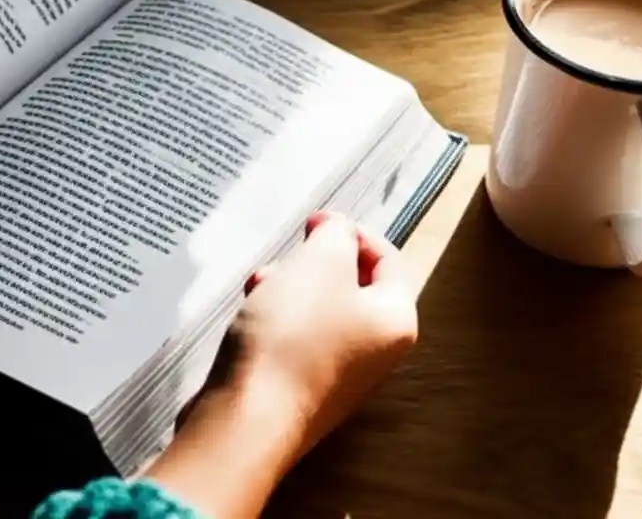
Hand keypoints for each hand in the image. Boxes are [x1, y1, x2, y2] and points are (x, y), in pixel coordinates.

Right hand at [143, 211, 419, 518]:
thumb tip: (339, 232)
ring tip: (259, 285)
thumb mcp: (319, 265)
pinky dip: (275, 321)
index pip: (388, 260)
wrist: (246, 419)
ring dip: (288, 289)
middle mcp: (376, 352)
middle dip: (314, 263)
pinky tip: (249, 317)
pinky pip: (295, 341)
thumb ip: (335, 237)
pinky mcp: (302, 391)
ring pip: (318, 312)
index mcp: (395, 320)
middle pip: (352, 287)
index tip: (316, 221)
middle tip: (287, 255)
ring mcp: (339, 376)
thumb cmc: (291, 338)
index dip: (352, 232)